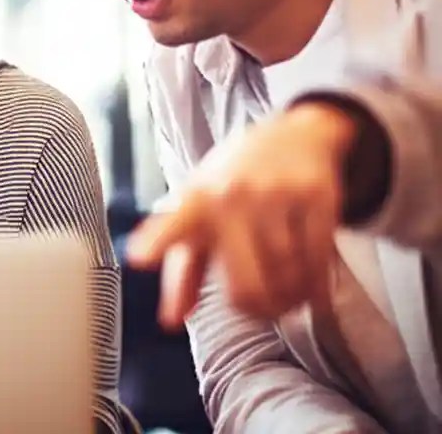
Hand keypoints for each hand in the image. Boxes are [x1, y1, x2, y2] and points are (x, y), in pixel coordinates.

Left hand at [127, 103, 358, 328]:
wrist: (293, 136)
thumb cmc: (232, 184)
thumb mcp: (199, 214)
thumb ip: (182, 269)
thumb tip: (169, 321)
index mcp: (195, 201)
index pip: (173, 223)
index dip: (155, 241)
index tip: (138, 257)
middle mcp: (232, 196)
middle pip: (247, 284)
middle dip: (259, 309)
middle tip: (262, 311)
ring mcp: (276, 194)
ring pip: (287, 276)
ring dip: (289, 300)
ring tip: (286, 300)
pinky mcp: (317, 196)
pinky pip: (319, 260)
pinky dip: (316, 287)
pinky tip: (310, 292)